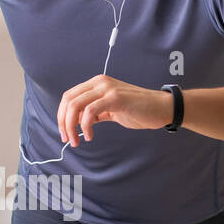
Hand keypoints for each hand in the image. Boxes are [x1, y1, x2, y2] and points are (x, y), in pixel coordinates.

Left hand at [57, 77, 173, 144]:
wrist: (161, 108)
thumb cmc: (138, 110)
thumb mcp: (110, 110)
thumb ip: (93, 113)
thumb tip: (75, 122)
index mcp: (96, 84)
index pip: (69, 97)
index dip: (61, 116)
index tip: (65, 132)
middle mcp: (99, 83)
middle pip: (68, 100)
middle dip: (63, 122)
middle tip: (68, 139)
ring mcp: (107, 89)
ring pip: (76, 105)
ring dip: (71, 126)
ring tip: (77, 141)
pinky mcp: (116, 97)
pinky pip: (91, 111)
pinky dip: (86, 126)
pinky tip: (90, 136)